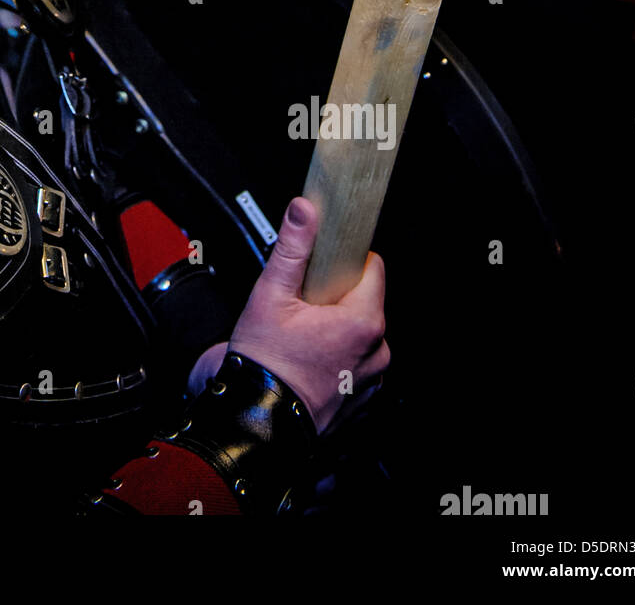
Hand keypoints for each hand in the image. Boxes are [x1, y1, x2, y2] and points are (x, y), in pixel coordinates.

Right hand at [222, 197, 388, 433]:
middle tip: (303, 306)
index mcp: (364, 322)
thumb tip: (304, 209)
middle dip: (338, 297)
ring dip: (339, 330)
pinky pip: (357, 365)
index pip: (374, 268)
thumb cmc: (265, 363)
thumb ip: (292, 248)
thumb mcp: (271, 295)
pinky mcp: (361, 402)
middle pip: (366, 302)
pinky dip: (339, 359)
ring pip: (362, 335)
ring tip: (303, 336)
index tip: (325, 265)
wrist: (257, 424)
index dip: (347, 260)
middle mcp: (377, 353)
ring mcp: (371, 381)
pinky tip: (309, 361)